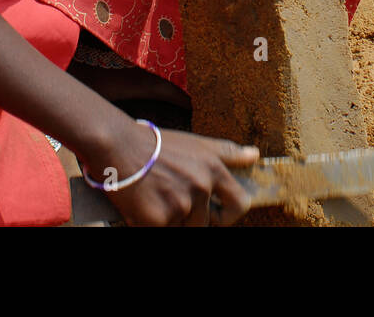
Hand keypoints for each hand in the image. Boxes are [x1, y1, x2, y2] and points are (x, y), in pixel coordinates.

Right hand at [91, 121, 259, 226]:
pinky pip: (162, 231)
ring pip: (182, 228)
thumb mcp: (196, 143)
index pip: (240, 203)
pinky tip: (142, 205)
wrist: (118, 146)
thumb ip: (227, 153)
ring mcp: (181, 205)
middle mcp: (201, 188)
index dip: (230, 214)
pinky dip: (151, 224)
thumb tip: (255, 155)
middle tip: (171, 199)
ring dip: (170, 220)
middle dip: (190, 217)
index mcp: (213, 169)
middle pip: (205, 222)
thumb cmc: (155, 144)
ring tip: (155, 198)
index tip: (217, 215)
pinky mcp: (159, 220)